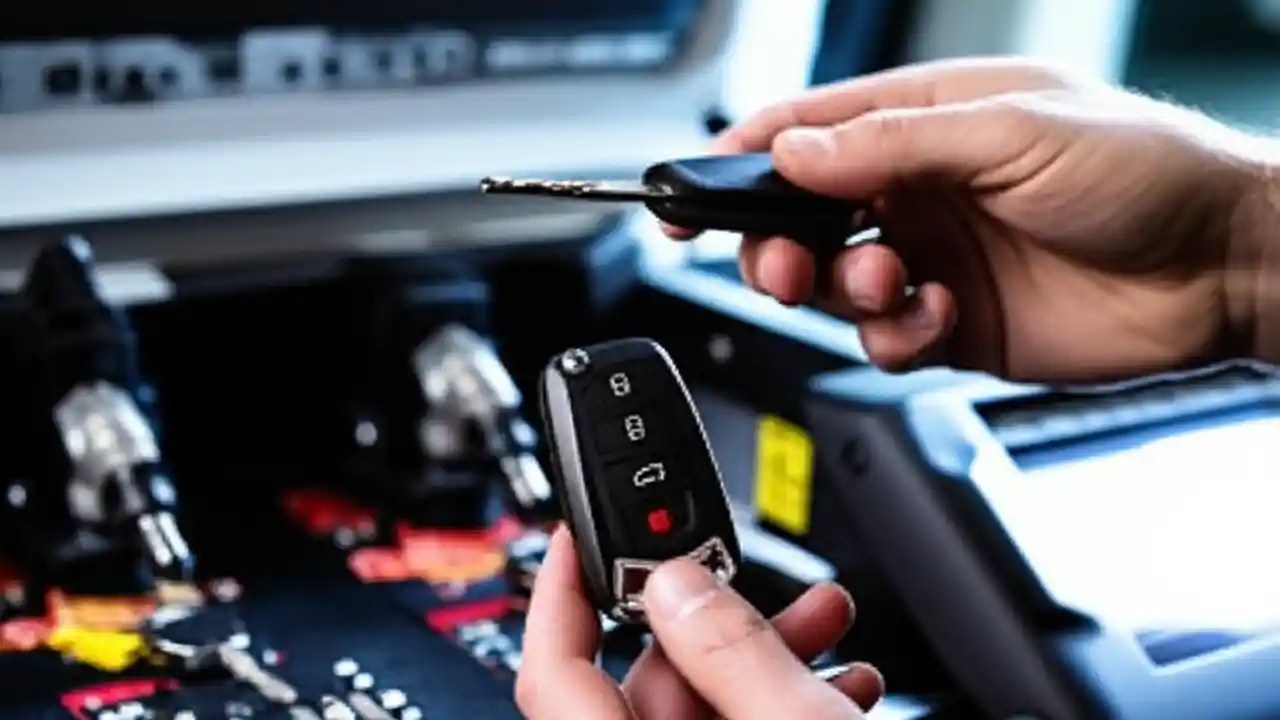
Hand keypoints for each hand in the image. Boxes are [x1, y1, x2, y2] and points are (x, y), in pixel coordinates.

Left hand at [515, 526, 884, 718]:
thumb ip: (730, 653)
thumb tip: (677, 584)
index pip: (550, 669)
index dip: (556, 590)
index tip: (575, 532)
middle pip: (648, 676)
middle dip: (717, 613)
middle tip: (766, 579)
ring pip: (704, 702)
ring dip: (766, 654)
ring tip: (828, 622)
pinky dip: (781, 700)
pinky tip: (841, 685)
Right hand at [670, 57, 1277, 381]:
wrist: (1220, 269)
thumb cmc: (1145, 170)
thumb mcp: (1010, 131)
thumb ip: (891, 145)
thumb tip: (795, 152)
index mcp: (927, 122)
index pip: (809, 131)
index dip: (743, 160)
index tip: (693, 191)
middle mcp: (920, 189)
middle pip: (803, 215)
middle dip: (778, 242)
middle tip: (786, 261)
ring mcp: (933, 258)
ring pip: (834, 281)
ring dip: (841, 289)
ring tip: (891, 284)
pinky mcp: (952, 323)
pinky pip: (882, 336)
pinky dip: (890, 335)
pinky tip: (932, 317)